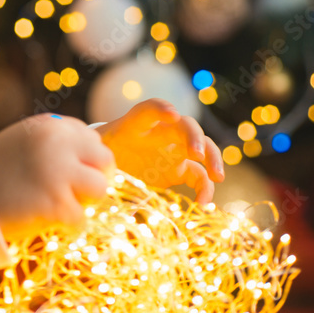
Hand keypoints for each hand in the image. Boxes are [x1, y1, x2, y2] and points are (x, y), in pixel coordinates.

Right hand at [0, 114, 114, 240]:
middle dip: (93, 178)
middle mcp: (57, 144)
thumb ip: (52, 143)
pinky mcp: (58, 205)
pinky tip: (46, 221)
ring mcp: (59, 174)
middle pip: (105, 161)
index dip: (83, 159)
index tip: (70, 172)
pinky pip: (82, 220)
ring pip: (100, 190)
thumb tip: (91, 157)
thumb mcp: (20, 142)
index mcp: (48, 126)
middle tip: (73, 192)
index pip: (91, 138)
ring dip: (84, 202)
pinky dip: (67, 226)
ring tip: (59, 206)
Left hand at [94, 98, 224, 203]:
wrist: (110, 159)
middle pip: (185, 126)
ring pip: (201, 148)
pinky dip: (205, 188)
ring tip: (216, 176)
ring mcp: (173, 150)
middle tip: (196, 153)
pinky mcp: (179, 170)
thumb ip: (100, 158)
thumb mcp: (97, 151)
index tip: (171, 114)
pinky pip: (199, 176)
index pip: (148, 110)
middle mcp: (161, 133)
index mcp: (136, 125)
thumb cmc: (103, 150)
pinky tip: (203, 203)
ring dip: (212, 159)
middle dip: (194, 136)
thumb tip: (99, 176)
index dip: (160, 109)